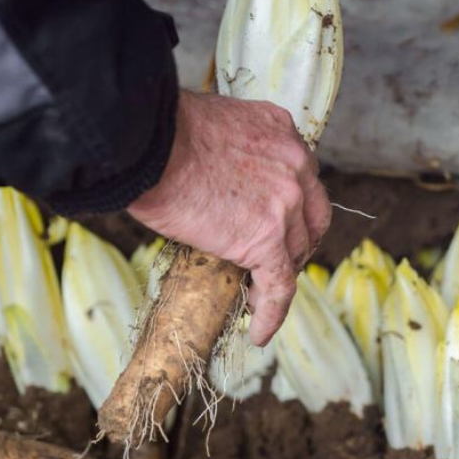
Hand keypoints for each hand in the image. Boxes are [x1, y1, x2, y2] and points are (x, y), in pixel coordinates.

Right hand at [127, 90, 330, 345]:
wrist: (149, 143)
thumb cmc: (160, 132)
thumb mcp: (214, 126)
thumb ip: (232, 152)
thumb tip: (214, 180)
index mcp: (281, 130)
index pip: (300, 178)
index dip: (292, 209)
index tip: (277, 226)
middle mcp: (295, 163)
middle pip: (310, 217)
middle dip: (294, 244)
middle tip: (273, 265)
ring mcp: (286, 202)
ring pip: (295, 253)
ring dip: (278, 276)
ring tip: (256, 299)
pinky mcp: (267, 237)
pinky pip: (279, 284)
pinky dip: (271, 312)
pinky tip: (258, 331)